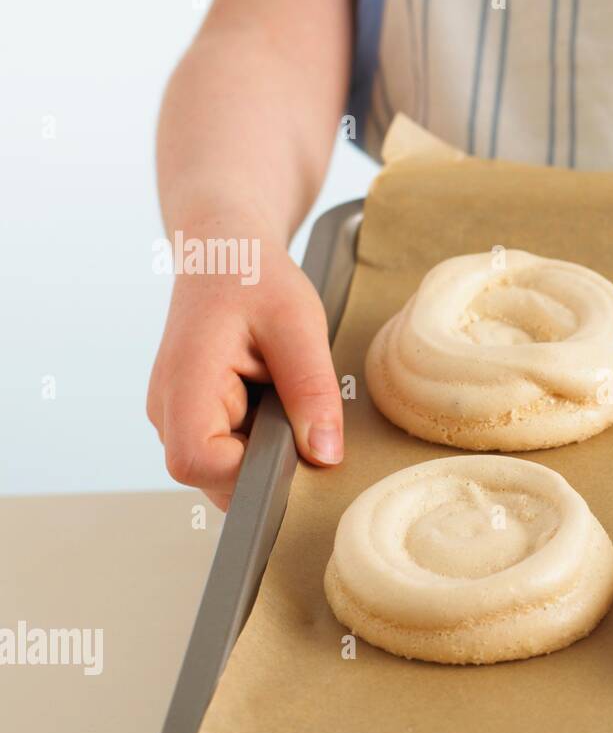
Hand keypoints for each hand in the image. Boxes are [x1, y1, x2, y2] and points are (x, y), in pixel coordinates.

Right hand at [147, 237, 342, 509]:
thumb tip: (325, 456)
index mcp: (184, 382)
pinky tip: (271, 403)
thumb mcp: (298, 326)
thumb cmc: (254, 278)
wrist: (225, 254)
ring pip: (223, 473)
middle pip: (213, 478)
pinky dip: (259, 441)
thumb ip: (312, 391)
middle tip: (297, 414)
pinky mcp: (193, 419)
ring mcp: (177, 418)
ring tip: (280, 399)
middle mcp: (168, 409)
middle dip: (266, 464)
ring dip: (264, 452)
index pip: (198, 462)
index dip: (250, 469)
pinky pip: (228, 454)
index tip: (293, 442)